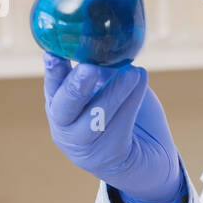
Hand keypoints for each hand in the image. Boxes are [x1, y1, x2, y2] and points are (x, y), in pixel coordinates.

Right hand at [43, 54, 183, 202]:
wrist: (149, 160)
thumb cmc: (127, 117)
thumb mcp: (110, 88)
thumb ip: (103, 70)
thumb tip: (105, 42)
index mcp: (61, 107)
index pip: (53, 88)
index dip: (54, 72)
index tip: (54, 54)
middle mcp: (66, 129)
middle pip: (64, 108)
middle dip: (76, 87)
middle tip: (90, 69)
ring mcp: (86, 147)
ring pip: (96, 117)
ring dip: (115, 92)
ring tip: (133, 72)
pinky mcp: (111, 156)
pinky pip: (120, 126)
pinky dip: (132, 101)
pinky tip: (141, 80)